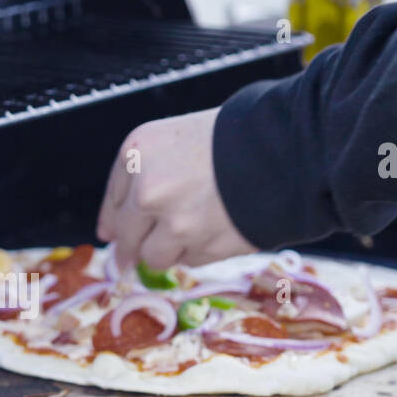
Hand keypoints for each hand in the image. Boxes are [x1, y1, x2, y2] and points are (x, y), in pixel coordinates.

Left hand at [96, 107, 257, 270]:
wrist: (287, 148)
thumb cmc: (234, 135)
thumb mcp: (175, 138)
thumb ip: (141, 176)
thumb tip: (109, 232)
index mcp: (137, 154)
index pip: (113, 201)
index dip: (112, 219)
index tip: (111, 234)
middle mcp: (149, 191)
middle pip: (127, 237)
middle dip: (131, 249)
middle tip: (132, 258)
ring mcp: (176, 224)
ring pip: (155, 257)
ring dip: (168, 251)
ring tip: (193, 233)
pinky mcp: (204, 249)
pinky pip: (191, 261)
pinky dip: (199, 252)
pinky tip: (218, 229)